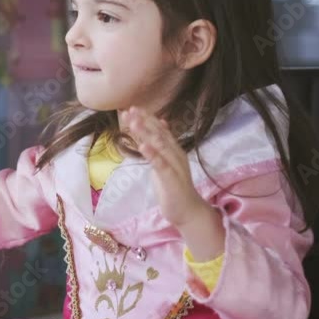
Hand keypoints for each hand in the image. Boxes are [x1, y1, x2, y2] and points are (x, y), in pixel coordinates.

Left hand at [123, 106, 206, 226]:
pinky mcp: (172, 179)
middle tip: (130, 109)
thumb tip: (160, 124)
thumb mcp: (164, 162)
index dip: (146, 118)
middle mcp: (176, 154)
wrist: (188, 210)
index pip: (159, 130)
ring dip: (146, 133)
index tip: (132, 108)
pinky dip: (152, 154)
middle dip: (144, 121)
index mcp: (173, 150)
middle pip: (158, 134)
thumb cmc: (173, 187)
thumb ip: (161, 145)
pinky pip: (161, 164)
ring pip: (160, 146)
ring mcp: (175, 166)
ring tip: (133, 122)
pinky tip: (143, 146)